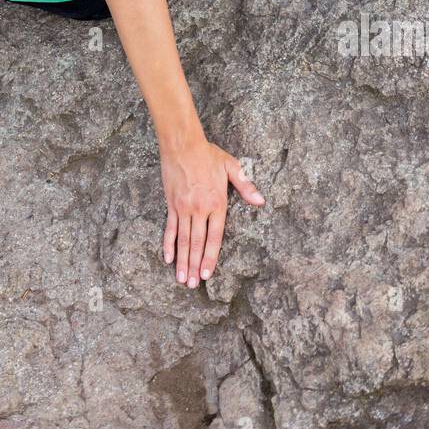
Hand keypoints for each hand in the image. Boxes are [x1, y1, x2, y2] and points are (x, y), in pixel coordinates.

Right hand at [161, 138, 263, 287]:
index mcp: (217, 203)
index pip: (214, 237)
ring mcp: (183, 208)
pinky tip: (167, 258)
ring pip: (182, 240)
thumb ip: (246, 186)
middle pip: (196, 243)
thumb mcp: (231, 167)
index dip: (210, 257)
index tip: (207, 274)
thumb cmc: (208, 154)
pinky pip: (169, 228)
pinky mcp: (171, 204)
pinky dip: (168, 244)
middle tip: (192, 285)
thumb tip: (261, 201)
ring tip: (181, 278)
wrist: (182, 144)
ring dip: (182, 260)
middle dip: (194, 266)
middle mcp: (199, 209)